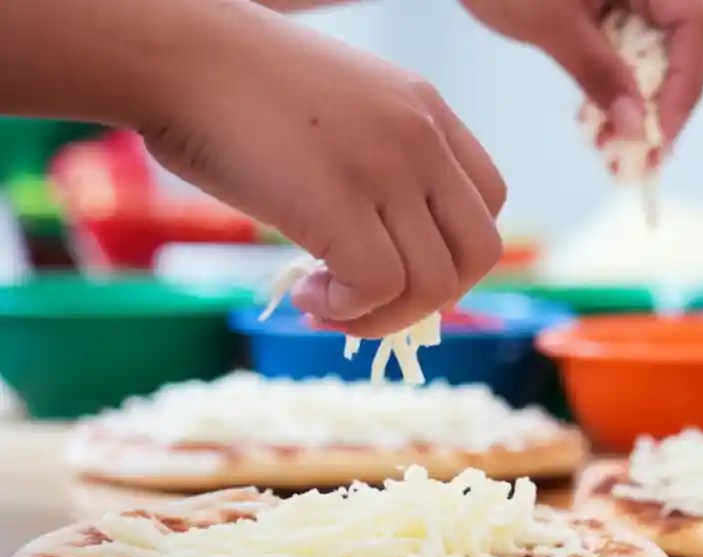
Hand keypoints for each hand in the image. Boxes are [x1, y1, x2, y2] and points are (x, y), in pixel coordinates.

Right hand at [141, 1, 504, 337]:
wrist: (174, 54)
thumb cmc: (235, 88)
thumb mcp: (338, 114)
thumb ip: (379, 166)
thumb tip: (382, 262)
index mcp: (428, 111)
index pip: (489, 201)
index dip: (451, 251)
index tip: (395, 264)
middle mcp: (421, 137)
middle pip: (480, 251)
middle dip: (431, 298)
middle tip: (368, 301)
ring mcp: (386, 167)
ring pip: (436, 283)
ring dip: (382, 316)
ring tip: (324, 301)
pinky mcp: (339, 201)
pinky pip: (380, 287)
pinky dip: (348, 310)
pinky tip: (307, 295)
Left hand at [460, 0, 702, 150]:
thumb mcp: (551, 23)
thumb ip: (599, 71)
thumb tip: (638, 126)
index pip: (695, 24)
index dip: (685, 83)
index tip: (660, 135)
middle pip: (680, 44)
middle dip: (660, 104)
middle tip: (639, 157)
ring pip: (652, 55)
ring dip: (636, 105)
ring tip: (613, 150)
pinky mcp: (603, 8)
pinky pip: (624, 52)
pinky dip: (613, 88)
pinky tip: (597, 124)